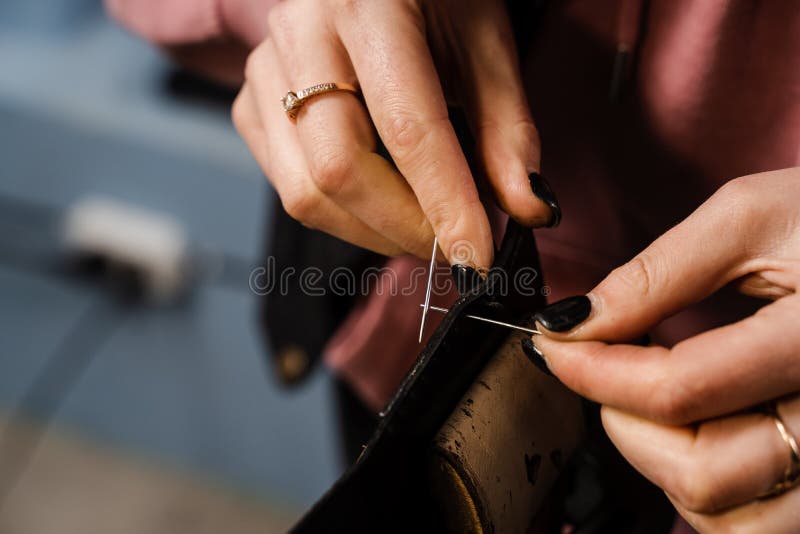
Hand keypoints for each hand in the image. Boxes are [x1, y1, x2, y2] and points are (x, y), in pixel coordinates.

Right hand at [232, 0, 558, 269]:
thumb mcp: (486, 42)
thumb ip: (506, 129)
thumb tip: (526, 208)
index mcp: (369, 6)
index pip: (407, 127)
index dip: (445, 204)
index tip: (476, 256)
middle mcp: (302, 35)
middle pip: (339, 170)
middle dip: (404, 228)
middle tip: (452, 244)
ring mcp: (265, 71)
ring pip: (306, 192)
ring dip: (373, 231)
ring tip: (421, 225)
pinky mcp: (249, 104)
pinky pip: (288, 186)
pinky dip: (341, 213)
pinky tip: (380, 198)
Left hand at [530, 168, 799, 531]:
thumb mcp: (751, 216)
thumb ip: (656, 274)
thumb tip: (572, 323)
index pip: (681, 388)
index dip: (593, 369)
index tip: (553, 343)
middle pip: (702, 472)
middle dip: (624, 420)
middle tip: (607, 368)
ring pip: (726, 517)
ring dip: (661, 462)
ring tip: (656, 395)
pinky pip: (756, 527)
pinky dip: (705, 490)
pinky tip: (699, 428)